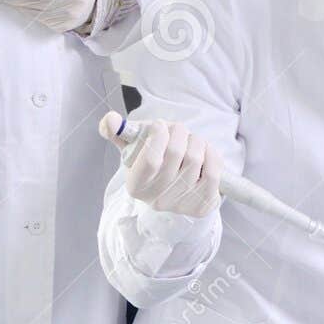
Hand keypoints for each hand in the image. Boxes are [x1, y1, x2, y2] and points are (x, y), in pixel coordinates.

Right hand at [99, 112, 222, 217]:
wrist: (175, 190)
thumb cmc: (153, 162)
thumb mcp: (132, 148)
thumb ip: (117, 131)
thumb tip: (110, 119)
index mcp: (136, 185)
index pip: (150, 159)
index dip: (158, 135)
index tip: (159, 125)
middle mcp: (157, 199)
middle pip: (176, 153)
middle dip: (179, 131)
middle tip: (177, 129)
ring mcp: (182, 204)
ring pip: (196, 158)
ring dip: (195, 140)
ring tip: (190, 141)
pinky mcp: (203, 204)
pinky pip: (213, 170)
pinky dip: (211, 153)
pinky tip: (204, 151)